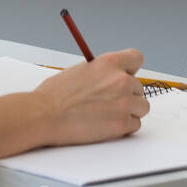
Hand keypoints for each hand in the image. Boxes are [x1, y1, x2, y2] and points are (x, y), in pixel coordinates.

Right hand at [32, 48, 149, 145]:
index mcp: (109, 62)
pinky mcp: (122, 124)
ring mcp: (124, 102)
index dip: (131, 69)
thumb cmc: (55, 95)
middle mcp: (121, 80)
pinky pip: (135, 126)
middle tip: (108, 103)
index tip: (126, 75)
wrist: (45, 115)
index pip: (136, 58)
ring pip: (141, 107)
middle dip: (127, 95)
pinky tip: (106, 125)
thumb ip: (101, 73)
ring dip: (129, 112)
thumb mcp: (81, 70)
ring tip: (108, 115)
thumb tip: (110, 78)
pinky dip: (123, 128)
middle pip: (139, 88)